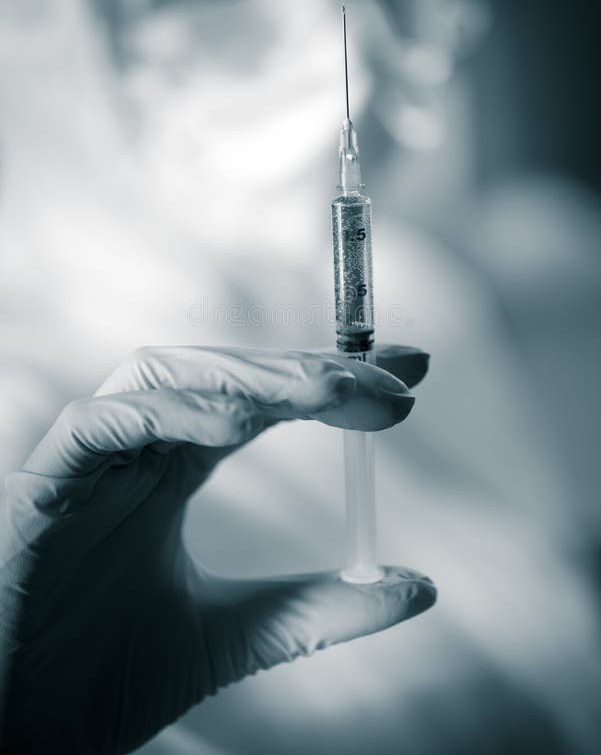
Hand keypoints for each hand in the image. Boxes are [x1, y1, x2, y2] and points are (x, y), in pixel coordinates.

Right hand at [0, 346, 434, 753]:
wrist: (27, 734)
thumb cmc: (111, 674)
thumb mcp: (236, 638)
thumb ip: (317, 610)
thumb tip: (420, 587)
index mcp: (174, 471)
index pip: (261, 400)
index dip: (330, 380)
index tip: (410, 372)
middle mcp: (137, 452)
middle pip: (223, 375)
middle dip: (304, 370)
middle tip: (386, 382)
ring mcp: (90, 462)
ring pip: (162, 376)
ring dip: (246, 376)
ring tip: (326, 392)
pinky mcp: (42, 485)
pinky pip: (97, 424)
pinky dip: (162, 411)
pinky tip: (232, 425)